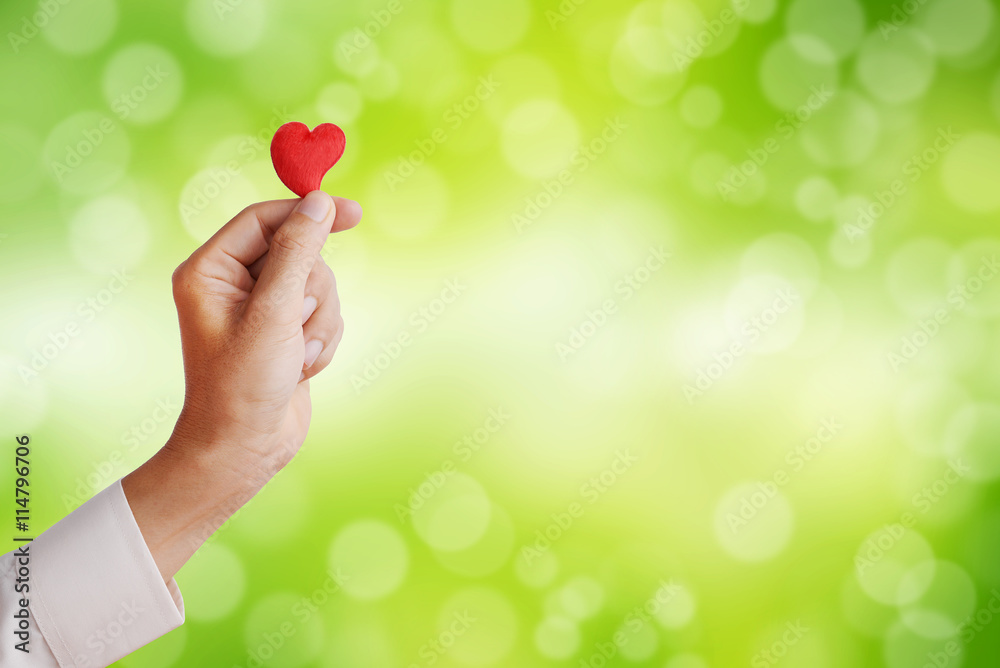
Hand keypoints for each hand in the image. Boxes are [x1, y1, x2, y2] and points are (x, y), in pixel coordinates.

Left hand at [123, 191, 361, 580]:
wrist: (245, 449)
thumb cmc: (243, 385)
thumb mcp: (273, 313)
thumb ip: (297, 252)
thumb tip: (318, 203)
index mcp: (210, 270)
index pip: (265, 219)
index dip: (308, 214)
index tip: (353, 214)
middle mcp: (233, 284)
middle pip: (300, 252)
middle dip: (311, 293)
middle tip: (296, 327)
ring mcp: (262, 308)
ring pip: (319, 285)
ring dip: (319, 322)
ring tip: (296, 355)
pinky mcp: (286, 330)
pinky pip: (325, 313)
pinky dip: (323, 340)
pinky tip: (301, 367)